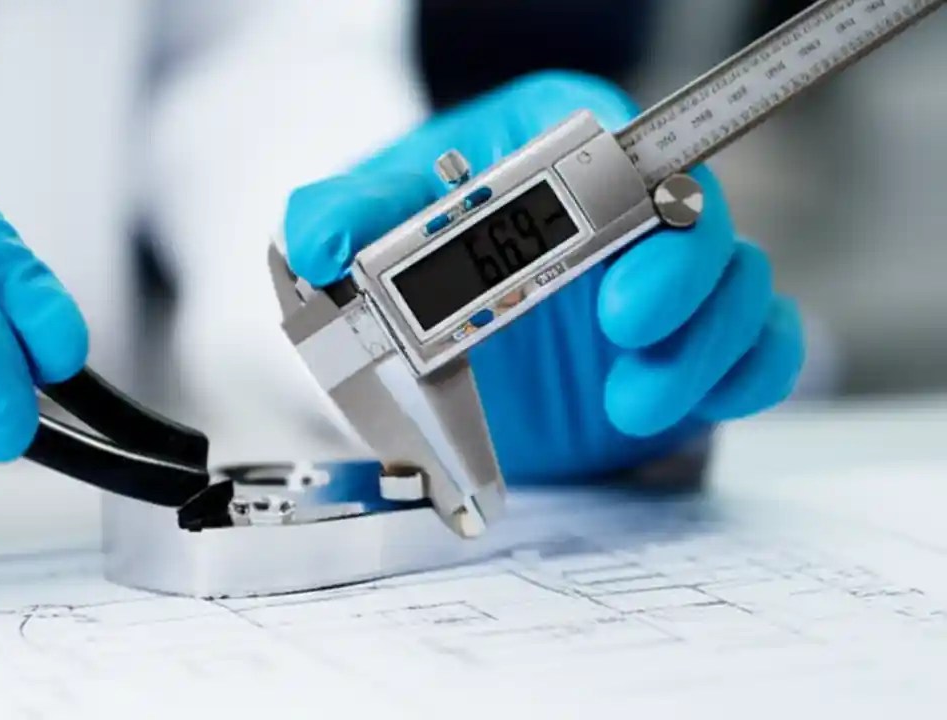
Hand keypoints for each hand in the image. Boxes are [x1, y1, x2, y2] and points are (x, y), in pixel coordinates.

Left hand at [283, 71, 804, 483]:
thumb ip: (336, 217)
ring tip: (631, 404)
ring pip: (736, 283)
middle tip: (625, 321)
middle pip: (692, 211)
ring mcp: (660, 279)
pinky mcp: (683, 346)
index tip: (610, 225)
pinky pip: (757, 348)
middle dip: (673, 270)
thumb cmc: (404, 257)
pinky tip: (698, 401)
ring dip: (699, 344)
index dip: (626, 175)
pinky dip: (745, 375)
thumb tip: (322, 243)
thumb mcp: (359, 225)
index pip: (609, 139)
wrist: (421, 349)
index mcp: (548, 151)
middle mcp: (618, 208)